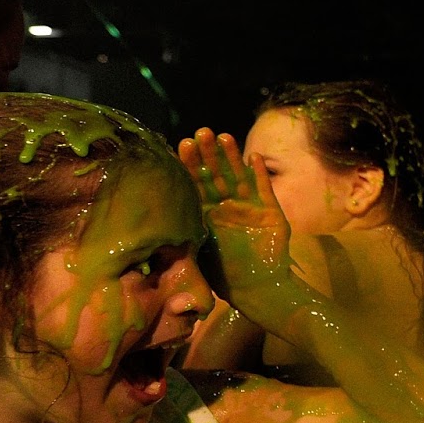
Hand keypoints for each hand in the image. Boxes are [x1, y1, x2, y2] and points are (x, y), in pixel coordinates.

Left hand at [178, 128, 292, 316]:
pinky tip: (254, 158)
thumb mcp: (198, 256)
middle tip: (201, 133)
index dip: (191, 164)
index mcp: (206, 214)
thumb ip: (183, 238)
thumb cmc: (226, 277)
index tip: (183, 145)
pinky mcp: (270, 210)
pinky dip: (260, 174)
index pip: (196, 183)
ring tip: (224, 137)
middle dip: (209, 154)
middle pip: (216, 173)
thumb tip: (153, 224)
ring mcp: (248, 206)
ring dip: (232, 157)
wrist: (258, 289)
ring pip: (238, 175)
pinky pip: (264, 188)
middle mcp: (226, 205)